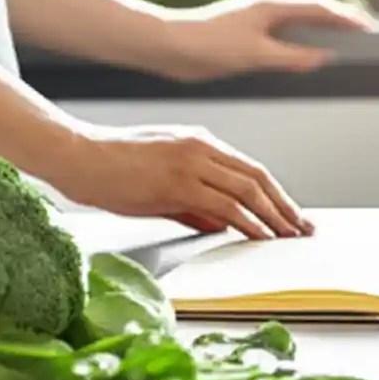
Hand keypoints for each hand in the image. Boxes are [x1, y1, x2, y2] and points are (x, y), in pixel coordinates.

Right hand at [47, 124, 312, 239]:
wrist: (76, 154)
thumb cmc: (110, 166)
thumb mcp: (160, 183)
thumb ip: (192, 204)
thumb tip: (220, 224)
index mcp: (199, 143)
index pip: (251, 169)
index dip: (276, 193)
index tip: (291, 214)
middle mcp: (201, 147)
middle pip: (258, 177)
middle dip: (284, 206)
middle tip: (302, 228)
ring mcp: (190, 162)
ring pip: (247, 190)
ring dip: (273, 216)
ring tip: (288, 237)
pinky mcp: (176, 182)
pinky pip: (223, 204)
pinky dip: (248, 221)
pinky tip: (260, 236)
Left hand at [157, 0, 373, 80]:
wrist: (167, 46)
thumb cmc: (207, 44)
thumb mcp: (257, 54)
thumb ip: (292, 56)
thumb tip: (323, 58)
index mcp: (272, 7)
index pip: (319, 8)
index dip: (345, 18)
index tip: (367, 28)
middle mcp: (266, 11)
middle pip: (312, 13)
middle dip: (338, 22)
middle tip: (361, 35)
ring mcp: (256, 23)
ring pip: (298, 25)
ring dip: (320, 33)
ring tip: (342, 45)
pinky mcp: (246, 39)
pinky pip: (284, 39)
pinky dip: (302, 46)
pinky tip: (304, 59)